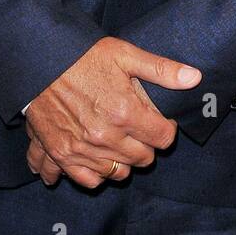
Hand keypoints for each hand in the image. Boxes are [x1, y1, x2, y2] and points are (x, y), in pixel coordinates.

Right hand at [23, 36, 201, 188]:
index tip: (161, 123)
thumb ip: (161, 70)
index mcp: (125, 112)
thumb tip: (194, 78)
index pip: (163, 139)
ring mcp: (81, 148)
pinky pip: (85, 179)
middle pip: (142, 159)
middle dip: (146, 146)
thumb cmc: (84, 56)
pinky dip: (93, 174)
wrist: (40, 60)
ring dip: (123, 162)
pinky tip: (97, 161)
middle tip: (140, 132)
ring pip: (116, 173)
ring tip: (120, 144)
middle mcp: (104, 136)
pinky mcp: (60, 153)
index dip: (166, 130)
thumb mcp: (126, 55)